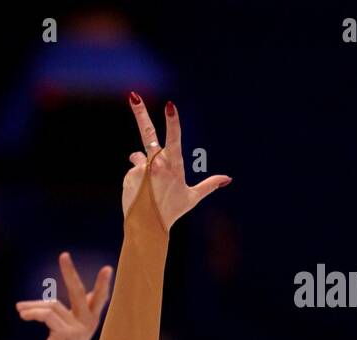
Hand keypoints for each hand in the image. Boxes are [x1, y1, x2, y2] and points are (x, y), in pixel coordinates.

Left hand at [18, 252, 112, 339]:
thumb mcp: (71, 332)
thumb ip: (77, 313)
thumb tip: (86, 293)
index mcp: (91, 323)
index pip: (100, 299)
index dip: (103, 284)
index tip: (108, 268)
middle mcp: (89, 325)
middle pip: (80, 293)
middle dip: (71, 273)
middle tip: (64, 255)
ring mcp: (79, 329)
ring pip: (53, 306)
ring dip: (33, 306)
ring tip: (20, 309)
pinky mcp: (67, 334)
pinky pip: (47, 315)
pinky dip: (33, 312)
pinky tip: (23, 315)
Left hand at [121, 95, 230, 226]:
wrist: (147, 226)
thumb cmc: (172, 212)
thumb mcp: (192, 198)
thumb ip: (209, 185)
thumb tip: (228, 179)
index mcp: (173, 163)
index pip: (174, 137)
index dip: (172, 121)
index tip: (169, 105)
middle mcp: (156, 163)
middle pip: (147, 132)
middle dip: (140, 112)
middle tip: (133, 95)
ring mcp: (140, 168)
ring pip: (139, 157)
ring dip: (143, 165)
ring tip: (149, 186)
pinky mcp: (129, 175)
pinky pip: (133, 170)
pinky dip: (136, 177)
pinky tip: (141, 191)